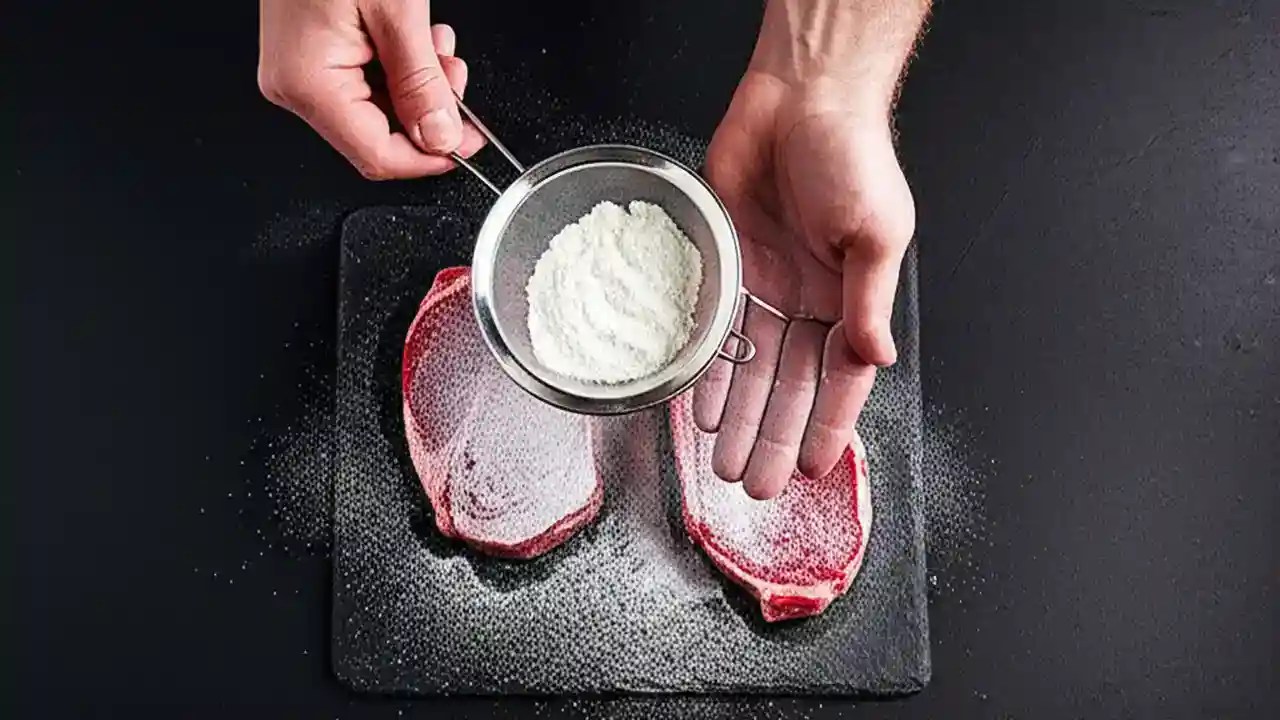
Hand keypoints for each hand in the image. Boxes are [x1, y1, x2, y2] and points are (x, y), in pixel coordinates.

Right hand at [258, 0, 484, 178]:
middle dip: (427, 112)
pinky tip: (415, 40)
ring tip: (435, 45)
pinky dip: (398, 68)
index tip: (468, 141)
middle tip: (455, 77)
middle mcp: (294, 84)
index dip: (431, 156)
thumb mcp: (397, 11)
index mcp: (307, 82)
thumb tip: (441, 137)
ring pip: (375, 111)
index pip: (377, 156)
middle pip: (376, 137)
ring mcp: (298, 70)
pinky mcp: (308, 54)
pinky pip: (362, 82)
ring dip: (418, 86)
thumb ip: (422, 82)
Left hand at [694, 72, 915, 498]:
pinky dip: (708, 368)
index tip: (809, 468)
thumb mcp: (875, 233)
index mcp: (853, 298)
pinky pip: (716, 328)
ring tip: (722, 462)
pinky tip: (699, 405)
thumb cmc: (852, 155)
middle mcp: (809, 300)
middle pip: (789, 386)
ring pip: (750, 368)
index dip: (826, 425)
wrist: (801, 97)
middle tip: (754, 485)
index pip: (840, 380)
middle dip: (771, 437)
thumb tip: (876, 360)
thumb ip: (868, 302)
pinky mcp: (728, 264)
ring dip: (738, 416)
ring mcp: (766, 285)